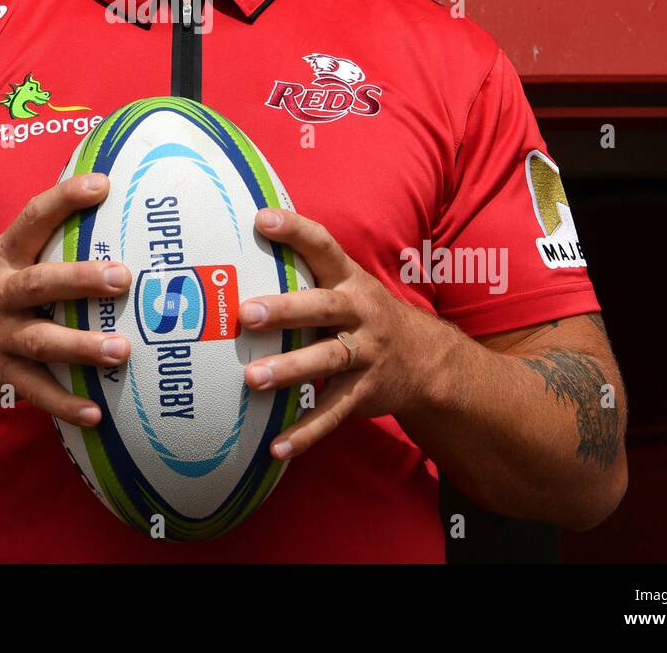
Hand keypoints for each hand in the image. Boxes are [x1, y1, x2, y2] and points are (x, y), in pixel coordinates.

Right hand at [0, 173, 129, 427]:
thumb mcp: (7, 264)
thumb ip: (46, 240)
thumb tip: (106, 197)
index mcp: (4, 258)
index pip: (33, 219)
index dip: (64, 199)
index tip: (102, 184)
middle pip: (39, 284)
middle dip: (81, 279)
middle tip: (123, 277)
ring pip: (41, 341)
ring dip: (81, 346)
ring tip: (121, 350)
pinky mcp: (1, 376)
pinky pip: (37, 391)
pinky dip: (65, 403)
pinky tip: (97, 412)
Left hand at [241, 207, 443, 459]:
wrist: (426, 360)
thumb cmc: (362, 313)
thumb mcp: (346, 283)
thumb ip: (304, 269)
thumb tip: (240, 248)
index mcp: (349, 279)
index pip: (322, 246)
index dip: (294, 231)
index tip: (261, 219)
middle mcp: (360, 312)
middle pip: (323, 307)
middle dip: (285, 309)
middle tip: (245, 313)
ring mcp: (365, 353)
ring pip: (327, 360)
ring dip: (290, 369)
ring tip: (252, 378)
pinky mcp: (365, 392)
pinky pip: (333, 413)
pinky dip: (306, 432)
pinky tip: (276, 447)